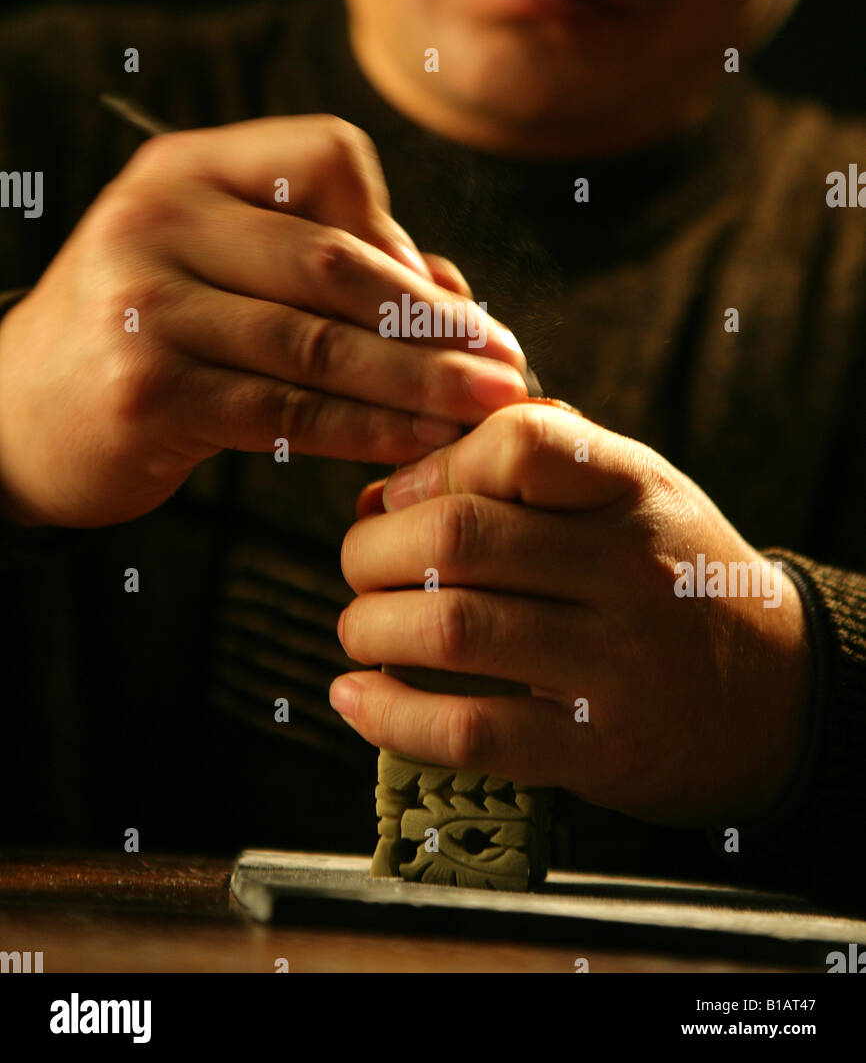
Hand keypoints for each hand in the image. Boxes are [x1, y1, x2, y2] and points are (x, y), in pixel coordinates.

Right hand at [0, 115, 526, 527]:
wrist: (17, 416)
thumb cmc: (146, 336)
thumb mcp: (216, 268)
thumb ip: (326, 267)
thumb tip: (459, 299)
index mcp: (186, 168)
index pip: (328, 158)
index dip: (402, 231)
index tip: (455, 302)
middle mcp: (158, 219)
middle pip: (335, 262)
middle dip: (437, 321)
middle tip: (508, 365)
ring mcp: (145, 304)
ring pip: (319, 343)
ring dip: (419, 382)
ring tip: (488, 407)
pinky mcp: (148, 391)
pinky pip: (288, 413)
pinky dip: (366, 432)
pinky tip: (418, 445)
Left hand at [335, 402, 812, 827]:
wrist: (772, 692)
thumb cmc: (667, 576)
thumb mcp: (627, 494)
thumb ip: (526, 472)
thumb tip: (383, 493)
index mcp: (633, 488)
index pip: (520, 441)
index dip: (433, 465)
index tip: (400, 496)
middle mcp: (628, 568)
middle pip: (458, 538)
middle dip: (373, 552)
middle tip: (361, 569)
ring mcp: (618, 662)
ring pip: (453, 630)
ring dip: (372, 629)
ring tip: (361, 631)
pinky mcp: (597, 748)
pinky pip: (472, 733)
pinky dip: (393, 717)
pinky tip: (357, 699)